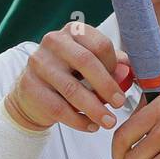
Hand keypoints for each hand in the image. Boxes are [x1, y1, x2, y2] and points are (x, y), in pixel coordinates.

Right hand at [4, 22, 131, 133]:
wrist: (34, 95)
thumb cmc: (70, 76)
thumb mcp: (90, 66)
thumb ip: (111, 65)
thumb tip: (130, 70)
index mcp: (73, 31)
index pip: (100, 44)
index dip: (114, 66)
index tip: (121, 83)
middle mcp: (53, 41)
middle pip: (86, 62)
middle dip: (106, 86)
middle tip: (120, 103)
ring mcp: (38, 63)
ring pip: (72, 89)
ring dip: (95, 108)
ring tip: (109, 122)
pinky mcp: (29, 86)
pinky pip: (59, 108)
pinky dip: (79, 120)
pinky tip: (91, 126)